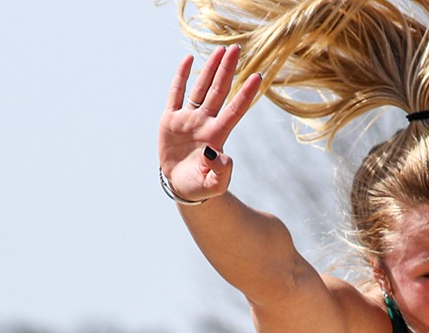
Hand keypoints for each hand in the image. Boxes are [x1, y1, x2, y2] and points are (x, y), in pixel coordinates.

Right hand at [158, 45, 263, 205]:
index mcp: (217, 136)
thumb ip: (220, 173)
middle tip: (236, 48)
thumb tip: (219, 155)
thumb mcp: (213, 185)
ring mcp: (188, 119)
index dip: (245, 94)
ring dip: (210, 69)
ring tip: (220, 50)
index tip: (257, 76)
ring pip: (201, 88)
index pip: (235, 110)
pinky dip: (180, 76)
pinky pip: (175, 94)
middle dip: (228, 70)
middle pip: (219, 91)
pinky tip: (187, 59)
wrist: (181, 187)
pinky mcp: (171, 120)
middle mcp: (205, 122)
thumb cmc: (201, 187)